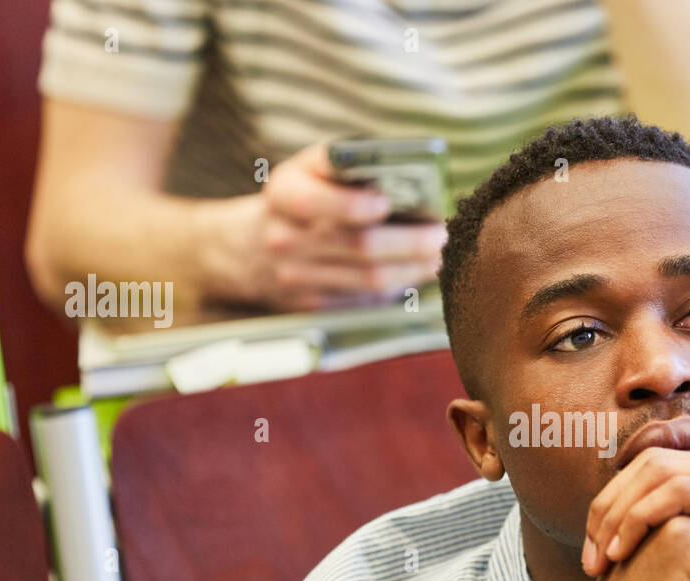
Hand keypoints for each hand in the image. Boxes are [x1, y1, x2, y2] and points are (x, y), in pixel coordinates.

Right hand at [222, 142, 446, 311]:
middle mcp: (285, 238)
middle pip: (358, 246)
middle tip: (442, 234)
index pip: (314, 202)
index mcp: (282, 194)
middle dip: (409, 242)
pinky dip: (398, 286)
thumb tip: (405, 176)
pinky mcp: (313, 307)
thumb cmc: (298, 198)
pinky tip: (418, 271)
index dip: (353, 205)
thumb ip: (344, 164)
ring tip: (439, 254)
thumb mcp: (307, 169)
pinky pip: (365, 299)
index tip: (387, 202)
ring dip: (413, 268)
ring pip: (369, 280)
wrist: (247, 250)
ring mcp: (297, 278)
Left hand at [582, 447, 689, 580]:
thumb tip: (644, 561)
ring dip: (619, 513)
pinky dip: (642, 518)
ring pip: (662, 472)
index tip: (592, 554)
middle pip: (654, 463)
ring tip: (599, 558)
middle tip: (587, 556)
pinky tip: (622, 551)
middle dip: (609, 506)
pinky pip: (683, 492)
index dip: (616, 506)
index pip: (659, 471)